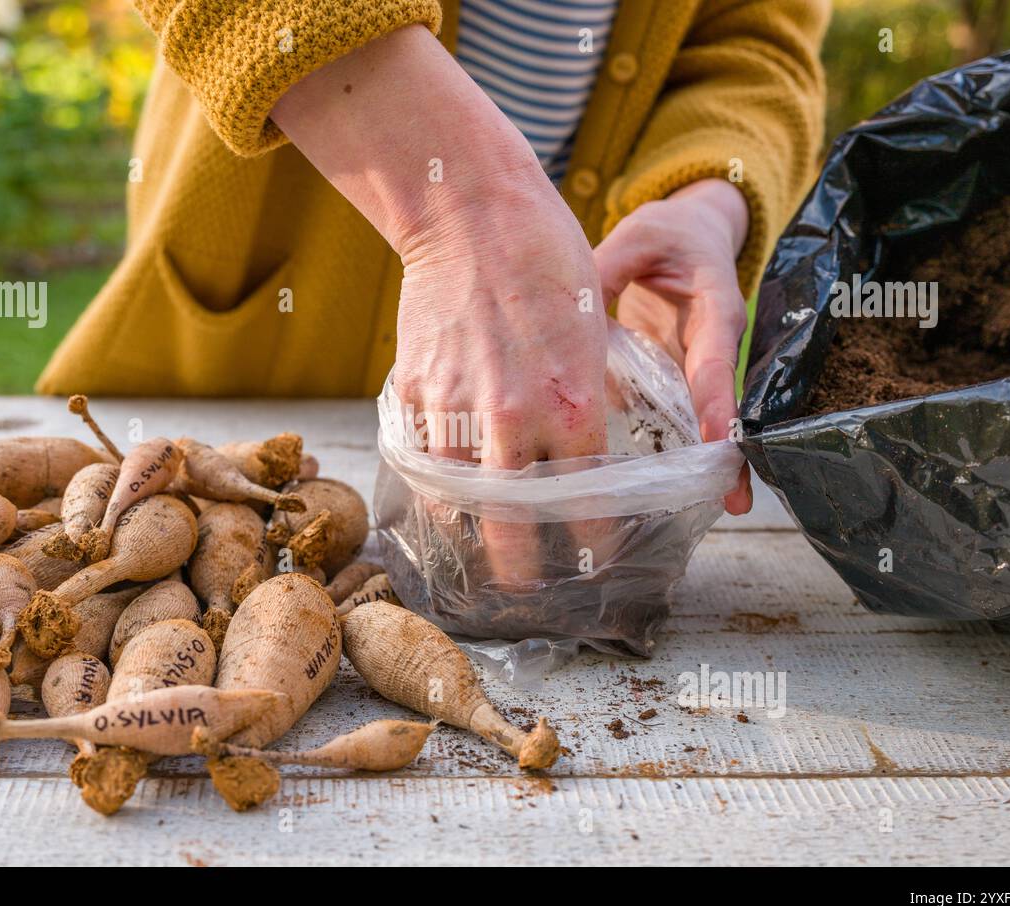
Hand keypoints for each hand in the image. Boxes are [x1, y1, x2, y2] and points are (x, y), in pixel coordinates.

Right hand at [273, 25, 608, 584]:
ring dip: (473, 540)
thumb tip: (581, 445)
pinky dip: (433, 493)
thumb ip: (584, 395)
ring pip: (460, 505)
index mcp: (572, 401)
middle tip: (531, 591)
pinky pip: (421, 463)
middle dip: (526, 571)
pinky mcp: (413, 393)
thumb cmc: (545, 257)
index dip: (592, 543)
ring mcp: (455, 408)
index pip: (587, 500)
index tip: (596, 561)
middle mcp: (513, 417)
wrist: (468, 211)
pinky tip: (444, 508)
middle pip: (517, 524)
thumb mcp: (591, 328)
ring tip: (482, 560)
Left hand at [594, 179, 752, 513]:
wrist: (688, 238)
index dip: (718, 401)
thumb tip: (573, 306)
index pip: (717, 360)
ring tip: (712, 510)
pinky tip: (655, 494)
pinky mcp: (678, 384)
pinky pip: (677, 422)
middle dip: (731, 454)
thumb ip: (610, 270)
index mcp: (714, 310)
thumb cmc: (665, 237)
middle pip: (725, 406)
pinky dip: (671, 455)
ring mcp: (698, 372)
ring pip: (706, 424)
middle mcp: (714, 349)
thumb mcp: (639, 239)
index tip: (720, 439)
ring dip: (707, 466)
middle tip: (733, 500)